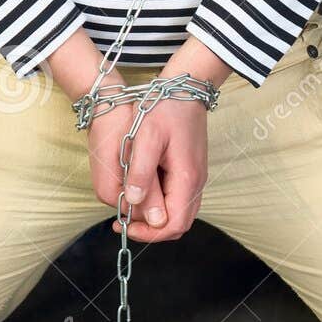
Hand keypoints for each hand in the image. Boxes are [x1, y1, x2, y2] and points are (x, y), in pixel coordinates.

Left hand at [86, 95, 207, 243]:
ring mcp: (196, 177)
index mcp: (187, 177)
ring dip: (156, 218)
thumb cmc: (165, 110)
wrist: (185, 88)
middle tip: (124, 222)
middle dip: (151, 229)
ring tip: (130, 208)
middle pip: (179, 224)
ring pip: (180, 213)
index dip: (149, 233)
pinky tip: (142, 193)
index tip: (125, 226)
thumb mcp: (146, 138)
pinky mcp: (192, 171)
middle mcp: (197, 182)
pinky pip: (179, 199)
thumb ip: (141, 173)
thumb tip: (135, 203)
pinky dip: (161, 204)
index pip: (174, 224)